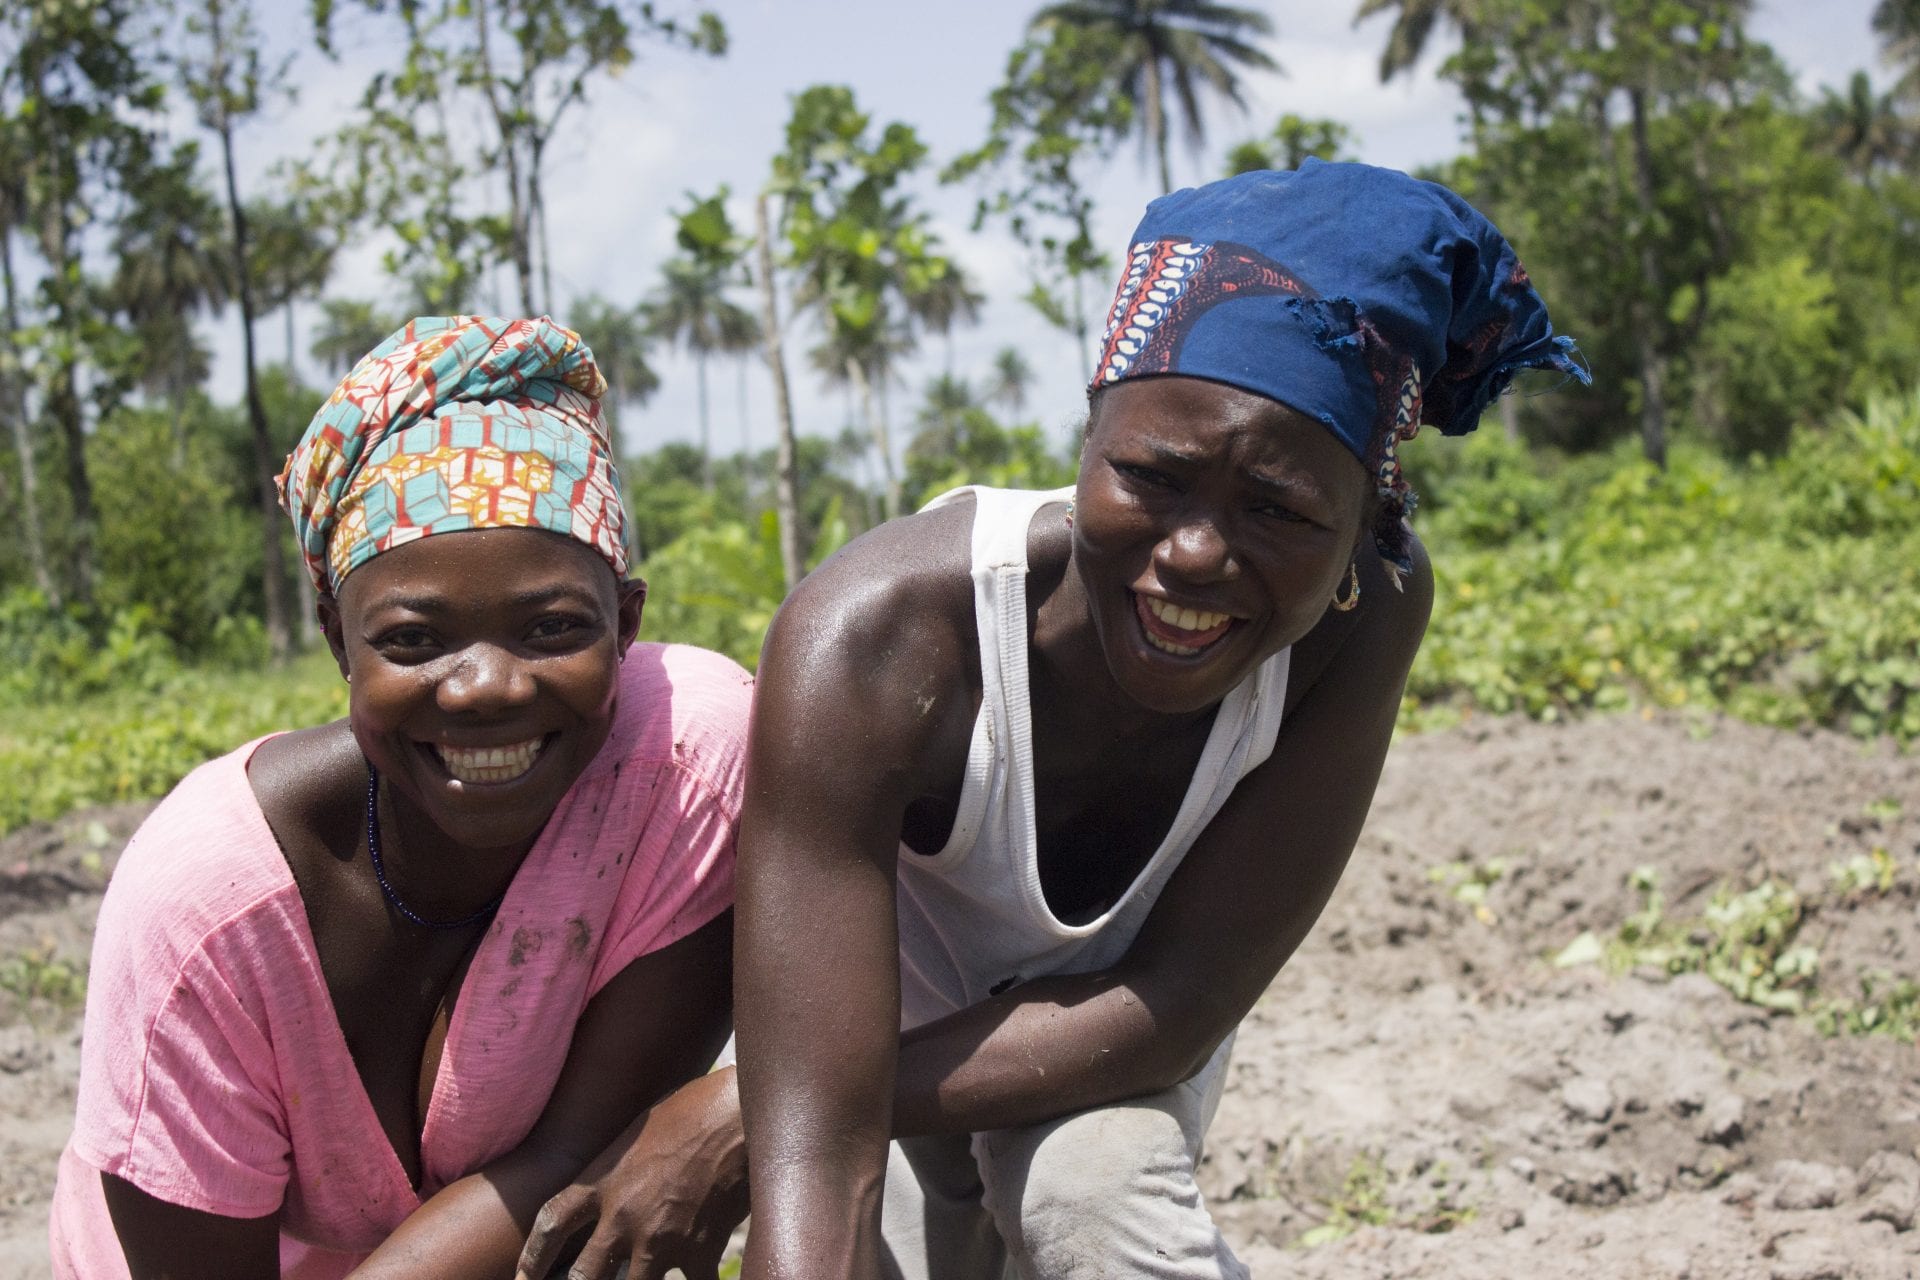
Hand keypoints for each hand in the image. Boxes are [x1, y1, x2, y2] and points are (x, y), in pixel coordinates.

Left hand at [516, 1066, 748, 1279]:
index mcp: (603, 1180)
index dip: (531, 1259)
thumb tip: (614, 1189)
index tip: (524, 1278)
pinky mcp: (698, 1252)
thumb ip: (620, 1167)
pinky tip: (699, 1278)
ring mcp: (659, 1240)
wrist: (741, 1116)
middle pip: (582, 1276)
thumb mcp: (639, 1130)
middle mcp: (623, 1217)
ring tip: (641, 1275)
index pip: (550, 1225)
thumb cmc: (694, 1108)